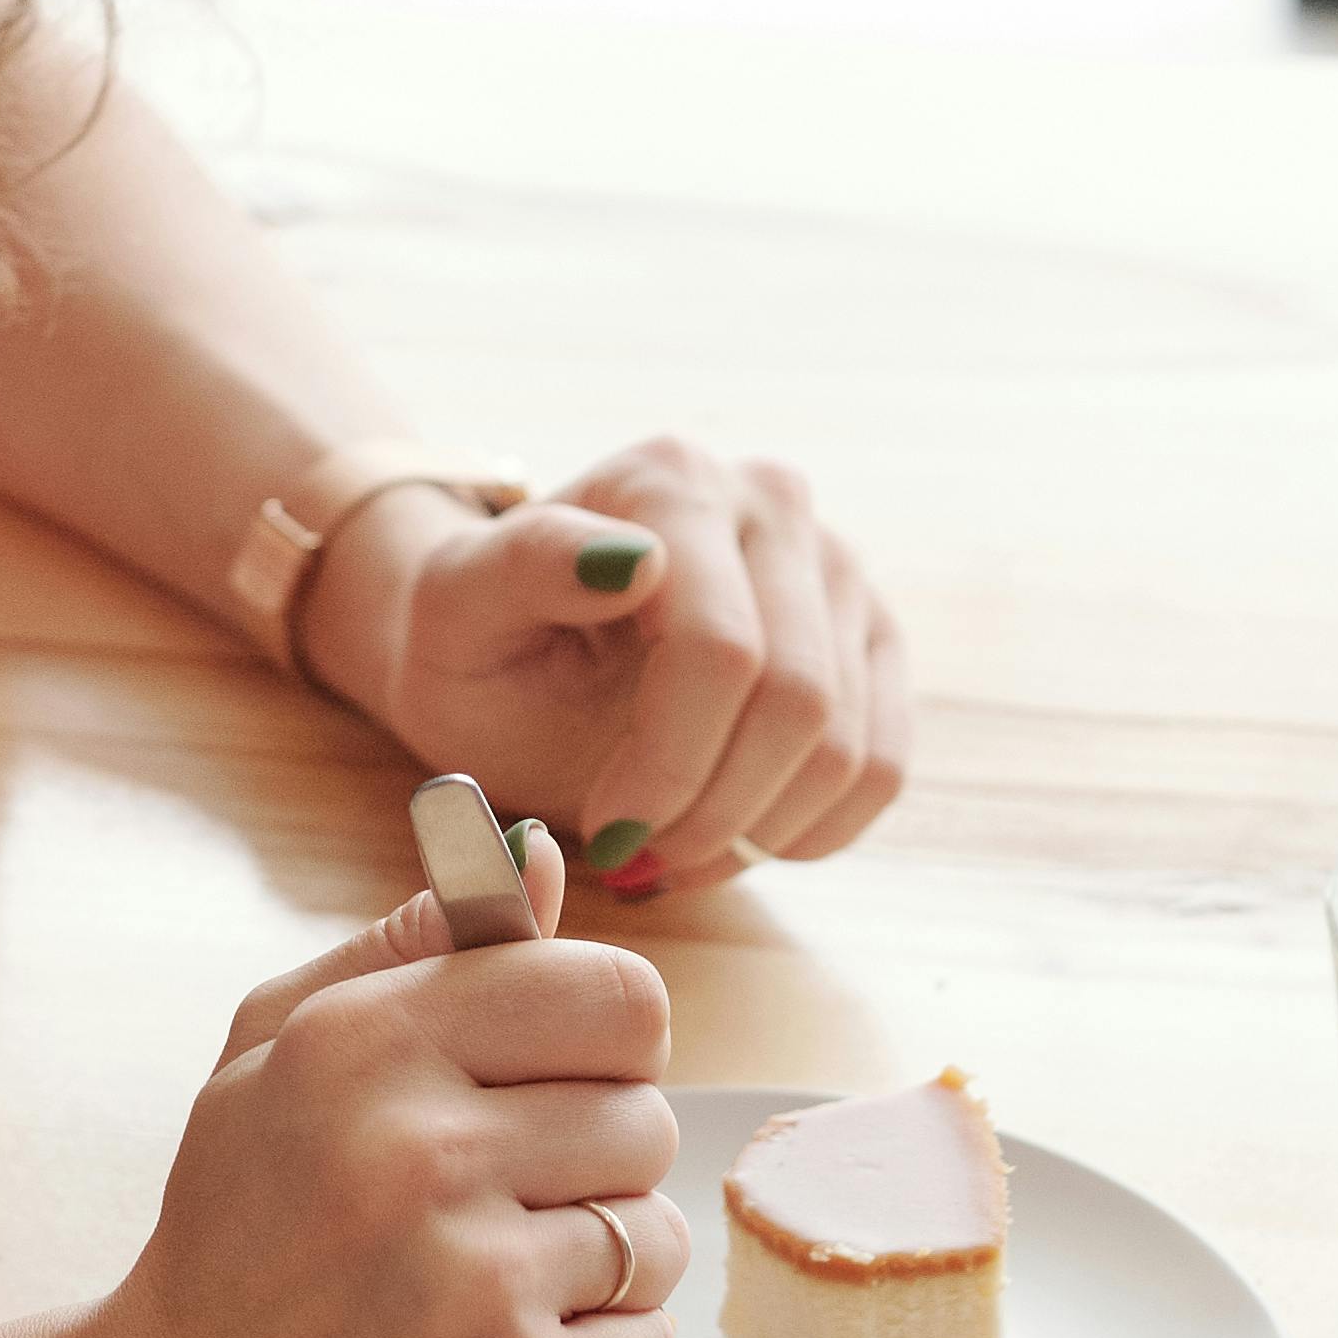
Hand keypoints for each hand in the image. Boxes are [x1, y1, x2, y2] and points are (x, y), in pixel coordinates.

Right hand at [68, 876, 682, 1337]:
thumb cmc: (238, 1233)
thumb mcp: (273, 1054)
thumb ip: (415, 946)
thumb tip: (543, 859)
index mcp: (364, 1047)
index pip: (617, 996)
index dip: (598, 1041)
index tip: (549, 1079)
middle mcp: (421, 1155)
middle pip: (645, 1117)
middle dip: (589, 1158)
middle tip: (494, 1201)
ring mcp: (477, 1287)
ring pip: (655, 1233)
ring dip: (594, 1264)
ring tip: (487, 1288)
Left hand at [296, 439, 915, 898]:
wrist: (516, 653)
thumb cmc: (478, 643)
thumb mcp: (456, 613)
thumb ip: (526, 568)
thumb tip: (638, 557)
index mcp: (671, 480)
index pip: (720, 651)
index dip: (670, 768)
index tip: (606, 833)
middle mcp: (773, 501)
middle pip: (798, 702)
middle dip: (715, 813)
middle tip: (637, 857)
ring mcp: (836, 568)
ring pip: (846, 747)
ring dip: (755, 833)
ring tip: (669, 848)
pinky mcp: (870, 639)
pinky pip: (882, 767)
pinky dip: (808, 833)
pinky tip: (730, 836)